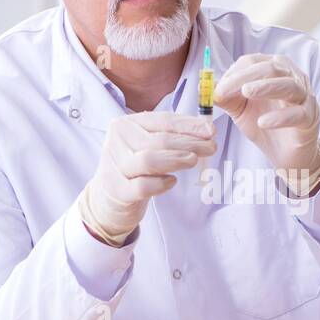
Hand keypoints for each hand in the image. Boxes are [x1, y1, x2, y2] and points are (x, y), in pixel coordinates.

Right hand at [79, 112, 215, 244]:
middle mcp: (117, 141)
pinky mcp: (116, 190)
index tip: (211, 130)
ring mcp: (114, 166)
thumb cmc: (135, 168)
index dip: (189, 125)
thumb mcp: (149, 146)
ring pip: (149, 160)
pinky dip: (160, 183)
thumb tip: (207, 129)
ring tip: (193, 160)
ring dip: (176, 159)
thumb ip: (173, 135)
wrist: (108, 199)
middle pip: (159, 140)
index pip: (163, 121)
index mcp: (126, 124)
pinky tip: (171, 181)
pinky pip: (142, 186)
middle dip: (189, 143)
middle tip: (211, 147)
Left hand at [212, 53, 319, 195]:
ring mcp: (305, 98)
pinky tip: (263, 122)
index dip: (233, 72)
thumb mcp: (241, 110)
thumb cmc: (266, 124)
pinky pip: (298, 114)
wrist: (288, 154)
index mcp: (275, 70)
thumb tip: (206, 88)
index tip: (217, 90)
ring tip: (246, 92)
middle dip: (245, 76)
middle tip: (224, 90)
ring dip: (266, 86)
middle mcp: (293, 78)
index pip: (253, 61)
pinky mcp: (310, 119)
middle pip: (271, 68)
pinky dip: (280, 117)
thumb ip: (226, 98)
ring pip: (289, 85)